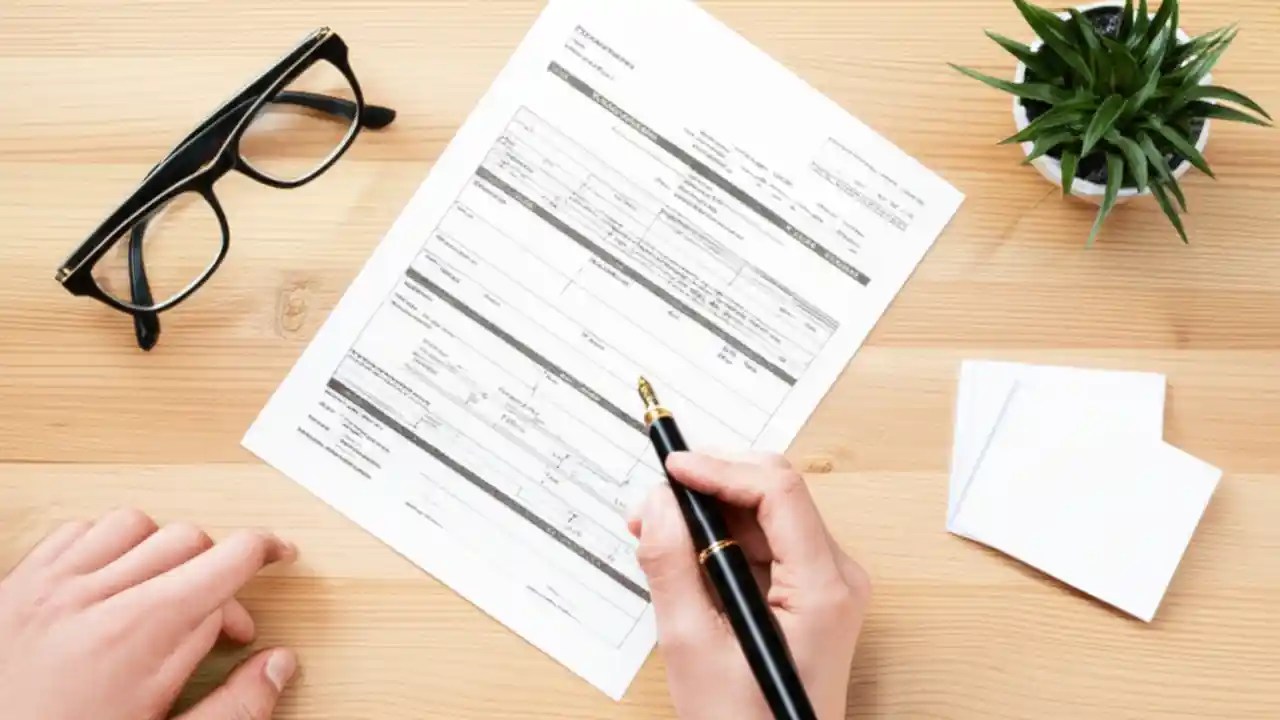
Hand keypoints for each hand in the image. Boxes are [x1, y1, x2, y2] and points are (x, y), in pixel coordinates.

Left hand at [0, 509, 298, 719]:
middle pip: (188, 540)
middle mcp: (94, 599)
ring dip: (162, 549)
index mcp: (140, 636)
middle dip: (218, 567)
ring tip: (167, 591)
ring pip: (135, 525)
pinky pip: (75, 532)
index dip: (264, 561)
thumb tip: (278, 666)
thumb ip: (233, 708)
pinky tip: (112, 579)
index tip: (279, 556)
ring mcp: (49, 589)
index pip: (229, 563)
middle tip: (222, 615)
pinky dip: (104, 543)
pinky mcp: (15, 588)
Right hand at [628, 453, 869, 719]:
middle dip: (711, 483)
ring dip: (711, 509)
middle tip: (653, 500)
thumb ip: (672, 564)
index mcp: (822, 587)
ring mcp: (826, 584)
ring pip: (766, 514)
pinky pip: (765, 542)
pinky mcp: (809, 594)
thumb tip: (656, 503)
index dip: (720, 468)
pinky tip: (683, 549)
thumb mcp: (692, 645)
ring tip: (656, 527)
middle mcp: (836, 576)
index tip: (672, 468)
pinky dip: (722, 536)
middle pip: (775, 493)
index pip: (778, 491)